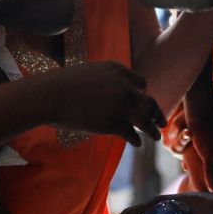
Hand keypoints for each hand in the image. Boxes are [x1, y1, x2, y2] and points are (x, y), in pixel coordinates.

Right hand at [40, 62, 164, 145]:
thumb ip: (106, 80)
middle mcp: (125, 87)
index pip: (141, 83)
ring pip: (146, 119)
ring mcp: (121, 105)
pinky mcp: (114, 123)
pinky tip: (137, 143)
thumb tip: (113, 92)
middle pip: (149, 101)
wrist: (51, 95)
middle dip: (157, 112)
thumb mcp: (91, 72)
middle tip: (162, 120)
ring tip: (156, 136)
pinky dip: (136, 139)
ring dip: (153, 129)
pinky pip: (132, 133)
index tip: (142, 101)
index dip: (141, 93)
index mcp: (119, 70)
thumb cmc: (64, 84)